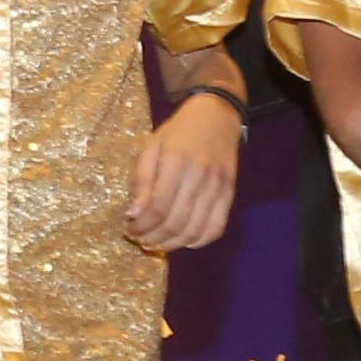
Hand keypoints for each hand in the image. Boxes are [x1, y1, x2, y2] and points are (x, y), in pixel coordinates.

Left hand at [128, 92, 242, 253]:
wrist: (218, 116)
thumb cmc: (178, 131)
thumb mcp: (152, 146)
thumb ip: (142, 180)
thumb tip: (133, 214)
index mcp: (176, 161)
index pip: (159, 206)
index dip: (143, 225)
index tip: (130, 230)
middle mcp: (200, 176)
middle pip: (176, 222)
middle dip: (154, 238)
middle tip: (141, 240)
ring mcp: (218, 187)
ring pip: (195, 230)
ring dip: (173, 244)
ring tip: (158, 244)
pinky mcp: (230, 194)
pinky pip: (216, 228)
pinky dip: (199, 241)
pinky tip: (183, 240)